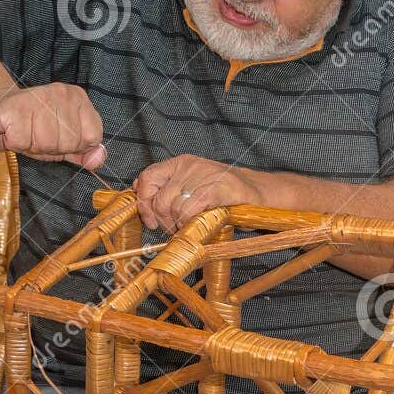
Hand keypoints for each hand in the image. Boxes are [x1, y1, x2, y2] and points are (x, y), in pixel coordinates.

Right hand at [0, 84, 105, 168]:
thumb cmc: (32, 127)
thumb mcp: (64, 141)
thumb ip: (84, 152)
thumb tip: (98, 159)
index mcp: (78, 98)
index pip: (92, 137)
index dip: (74, 147)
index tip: (59, 138)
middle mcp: (61, 93)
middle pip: (69, 143)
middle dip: (52, 148)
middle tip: (37, 135)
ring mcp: (39, 96)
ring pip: (46, 144)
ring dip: (31, 146)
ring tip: (24, 132)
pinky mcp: (15, 106)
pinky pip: (22, 142)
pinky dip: (14, 143)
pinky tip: (11, 130)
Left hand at [134, 156, 260, 231]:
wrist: (257, 193)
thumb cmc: (221, 194)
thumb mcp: (190, 185)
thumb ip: (165, 187)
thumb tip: (136, 189)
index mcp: (180, 163)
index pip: (147, 177)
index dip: (143, 202)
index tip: (150, 221)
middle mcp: (189, 166)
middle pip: (159, 200)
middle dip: (164, 221)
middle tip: (175, 230)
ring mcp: (203, 176)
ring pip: (174, 208)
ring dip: (179, 225)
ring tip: (190, 227)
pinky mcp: (216, 189)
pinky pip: (190, 210)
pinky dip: (190, 223)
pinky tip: (199, 224)